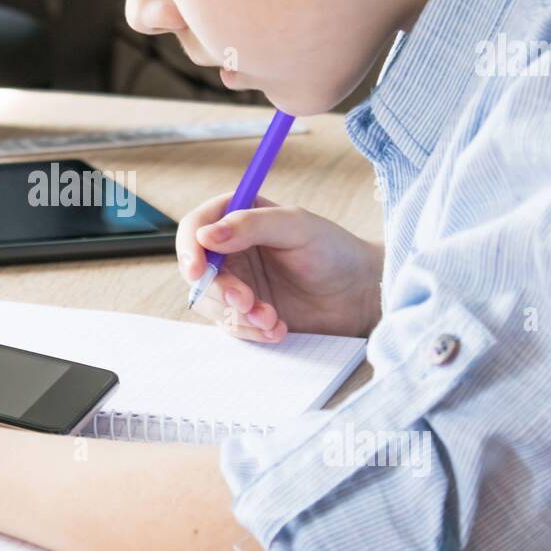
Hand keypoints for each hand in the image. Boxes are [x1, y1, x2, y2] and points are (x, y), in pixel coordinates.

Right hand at [177, 192, 383, 340]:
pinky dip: (251, 331)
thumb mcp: (296, 226)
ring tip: (272, 318)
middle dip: (219, 290)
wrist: (360, 295)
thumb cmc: (334, 251)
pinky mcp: (246, 313)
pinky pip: (231, 326)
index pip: (195, 228)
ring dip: (238, 315)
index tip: (197, 269)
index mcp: (238, 218)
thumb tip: (205, 235)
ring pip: (211, 302)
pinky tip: (277, 328)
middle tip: (246, 300)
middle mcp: (231, 250)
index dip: (190, 249)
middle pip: (197, 271)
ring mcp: (237, 283)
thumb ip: (250, 225)